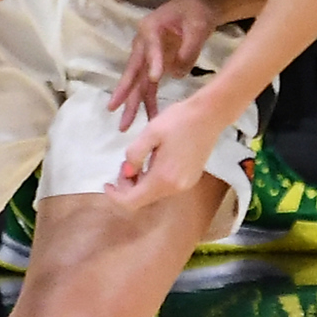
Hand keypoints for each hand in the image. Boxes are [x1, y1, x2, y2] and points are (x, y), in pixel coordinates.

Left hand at [104, 91, 220, 212]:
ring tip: (138, 160)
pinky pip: (165, 187)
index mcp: (162, 179)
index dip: (115, 196)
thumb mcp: (149, 133)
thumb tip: (127, 172)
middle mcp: (175, 188)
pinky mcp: (190, 179)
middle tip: (124, 165)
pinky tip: (153, 161)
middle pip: (142, 199)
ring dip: (140, 182)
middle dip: (127, 187)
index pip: (132, 201)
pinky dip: (153, 180)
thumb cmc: (178, 121)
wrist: (209, 114)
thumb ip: (133, 155)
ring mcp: (185, 185)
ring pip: (154, 193)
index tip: (106, 183)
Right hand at [108, 0, 216, 128]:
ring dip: (133, 104)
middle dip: (124, 91)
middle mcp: (142, 44)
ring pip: (138, 82)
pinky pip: (149, 86)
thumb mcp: (197, 26)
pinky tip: (150, 118)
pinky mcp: (155, 65)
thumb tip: (177, 74)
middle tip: (113, 108)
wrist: (196, 8)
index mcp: (150, 28)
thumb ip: (189, 48)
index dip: (153, 62)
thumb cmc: (195, 12)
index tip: (155, 78)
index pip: (151, 47)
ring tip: (124, 125)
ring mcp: (147, 56)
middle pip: (133, 70)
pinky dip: (148, 102)